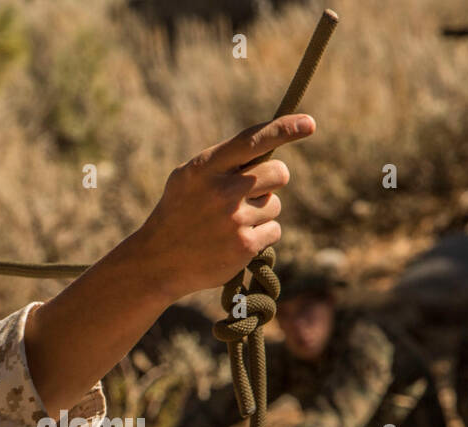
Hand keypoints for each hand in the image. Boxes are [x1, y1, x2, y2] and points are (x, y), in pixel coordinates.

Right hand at [127, 114, 314, 301]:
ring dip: (260, 213)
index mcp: (206, 167)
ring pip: (275, 205)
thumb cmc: (178, 214)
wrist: (157, 262)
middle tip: (248, 195)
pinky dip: (260, 236)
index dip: (285, 128)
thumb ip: (222, 163)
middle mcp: (222, 190)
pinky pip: (274, 230)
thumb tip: (268, 149)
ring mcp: (235, 219)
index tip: (310, 123)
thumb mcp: (188, 179)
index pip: (253, 140)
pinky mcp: (245, 246)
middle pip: (278, 173)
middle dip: (271, 182)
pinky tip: (235, 242)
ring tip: (230, 224)